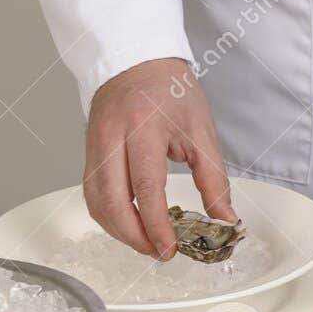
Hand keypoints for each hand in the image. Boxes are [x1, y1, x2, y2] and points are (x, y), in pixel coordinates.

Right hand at [84, 58, 234, 258]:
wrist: (137, 59)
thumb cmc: (171, 89)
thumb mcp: (202, 130)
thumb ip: (214, 178)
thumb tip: (225, 219)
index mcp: (144, 127)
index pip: (146, 187)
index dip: (156, 225)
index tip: (170, 249)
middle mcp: (112, 136)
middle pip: (112, 201)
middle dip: (134, 236)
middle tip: (159, 252)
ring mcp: (94, 144)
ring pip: (95, 201)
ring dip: (118, 230)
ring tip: (146, 242)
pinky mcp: (87, 151)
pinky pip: (91, 192)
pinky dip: (108, 215)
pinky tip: (128, 224)